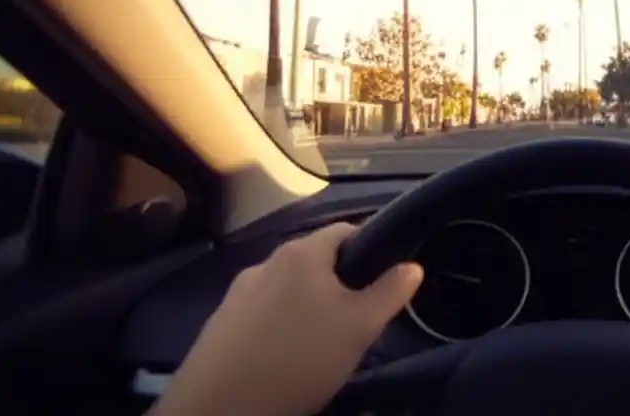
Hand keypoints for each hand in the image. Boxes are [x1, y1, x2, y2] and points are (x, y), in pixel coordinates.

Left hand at [151, 222, 423, 415]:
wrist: (222, 407)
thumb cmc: (301, 358)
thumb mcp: (361, 328)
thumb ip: (390, 292)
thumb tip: (411, 265)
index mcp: (301, 253)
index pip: (345, 231)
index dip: (370, 251)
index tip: (382, 284)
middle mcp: (265, 262)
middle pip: (314, 262)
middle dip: (338, 285)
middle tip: (354, 321)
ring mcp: (236, 293)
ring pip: (286, 290)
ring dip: (306, 307)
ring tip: (318, 344)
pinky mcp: (219, 323)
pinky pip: (261, 314)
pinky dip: (277, 326)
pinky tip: (283, 357)